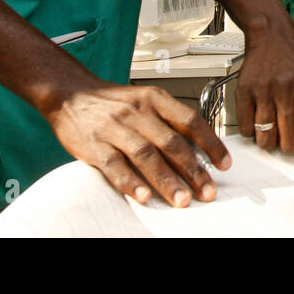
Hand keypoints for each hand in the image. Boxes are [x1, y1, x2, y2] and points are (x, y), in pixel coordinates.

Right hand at [43, 76, 230, 207]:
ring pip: (146, 155)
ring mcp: (115, 128)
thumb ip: (168, 121)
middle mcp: (138, 112)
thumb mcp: (145, 100)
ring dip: (166, 180)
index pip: (190, 121)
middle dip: (193, 170)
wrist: (70, 93)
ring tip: (182, 199)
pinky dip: (130, 182)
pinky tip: (143, 196)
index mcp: (155, 99)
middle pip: (171, 143)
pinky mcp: (94, 145)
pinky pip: (114, 165)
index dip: (210, 143)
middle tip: (207, 191)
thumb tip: (197, 149)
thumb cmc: (112, 102)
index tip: (224, 164)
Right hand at [235, 19, 293, 188]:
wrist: (272, 37)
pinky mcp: (244, 92)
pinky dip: (254, 132)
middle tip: (292, 127)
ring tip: (276, 120)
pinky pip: (247, 131)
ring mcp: (264, 91)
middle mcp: (289, 90)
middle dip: (293, 144)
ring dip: (272, 140)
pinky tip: (261, 114)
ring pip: (267, 140)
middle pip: (291, 141)